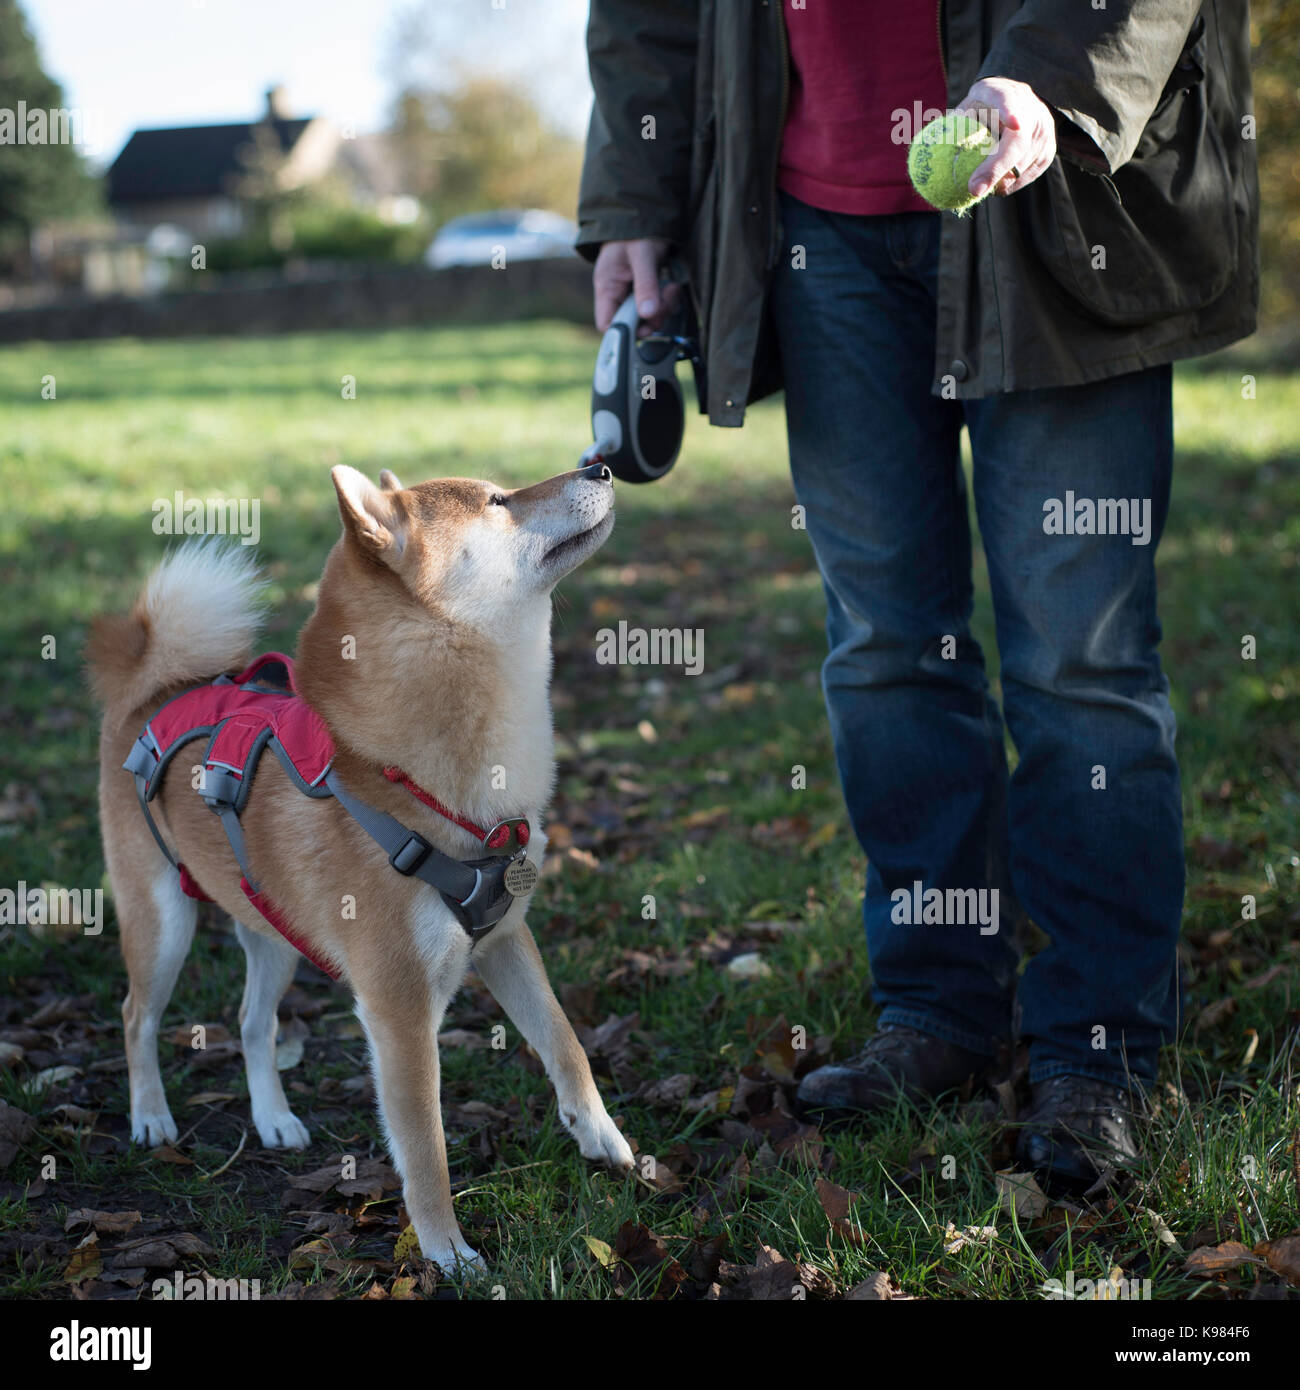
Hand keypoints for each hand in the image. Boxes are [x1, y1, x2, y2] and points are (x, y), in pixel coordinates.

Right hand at [592, 237, 680, 335]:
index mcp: (607, 287)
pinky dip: (668, 302)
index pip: (607, 324)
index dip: (624, 331)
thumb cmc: (636, 231)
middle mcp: (617, 295)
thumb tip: (648, 314)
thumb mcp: (642, 256)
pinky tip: (671, 287)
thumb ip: (645, 285)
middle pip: (631, 324)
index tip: (646, 323)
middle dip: (652, 318)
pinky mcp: (646, 292)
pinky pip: (656, 308)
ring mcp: (631, 294)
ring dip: (664, 309)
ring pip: (647, 318)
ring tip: (671, 289)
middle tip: (666, 301)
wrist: (644, 215)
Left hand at [956, 77, 1056, 198]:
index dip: (1011, 108)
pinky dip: (1009, 184)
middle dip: (996, 166)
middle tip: (973, 190)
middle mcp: (1029, 107)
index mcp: (1003, 91)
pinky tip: (997, 186)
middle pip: (1018, 140)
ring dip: (1000, 180)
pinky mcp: (1049, 149)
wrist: (1014, 107)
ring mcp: (1044, 128)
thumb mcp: (963, 112)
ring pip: (1022, 163)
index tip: (1013, 123)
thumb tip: (925, 152)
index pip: (1007, 97)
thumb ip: (950, 128)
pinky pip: (1028, 175)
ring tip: (979, 186)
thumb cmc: (977, 113)